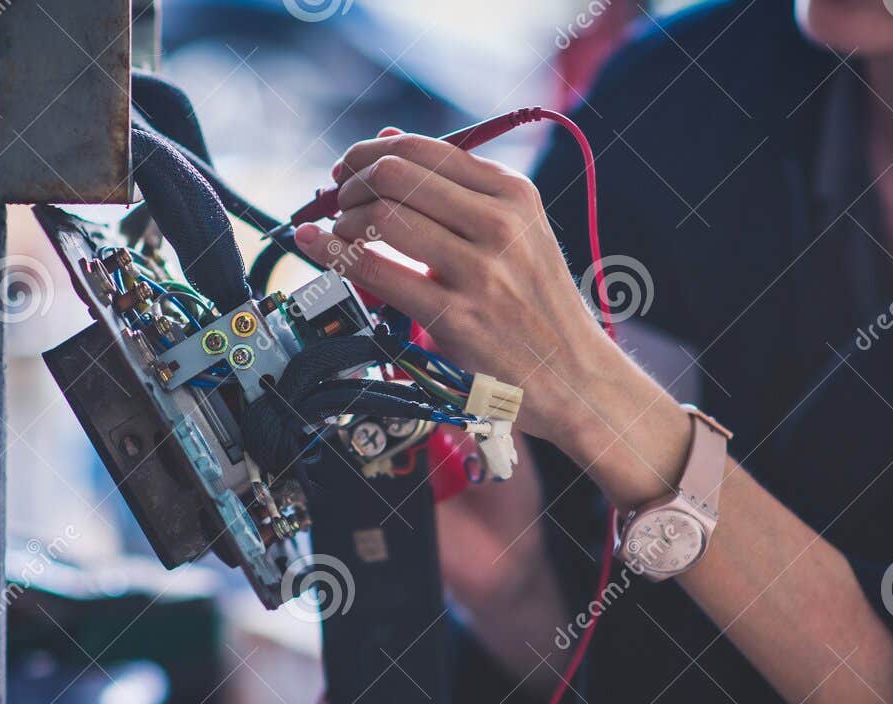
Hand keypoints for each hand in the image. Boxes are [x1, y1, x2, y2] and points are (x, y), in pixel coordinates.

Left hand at [292, 131, 618, 438]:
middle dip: (352, 183)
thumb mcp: (519, 231)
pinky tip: (318, 246)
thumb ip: (459, 189)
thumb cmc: (538, 304)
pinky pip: (376, 270)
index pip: (424, 149)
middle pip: (396, 175)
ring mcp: (478, 271)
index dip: (372, 153)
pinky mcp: (455, 317)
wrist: (574, 374)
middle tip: (339, 201)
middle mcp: (499, 224)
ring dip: (343, 219)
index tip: (351, 169)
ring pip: (381, 216)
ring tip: (340, 233)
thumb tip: (388, 140)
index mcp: (514, 194)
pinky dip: (334, 252)